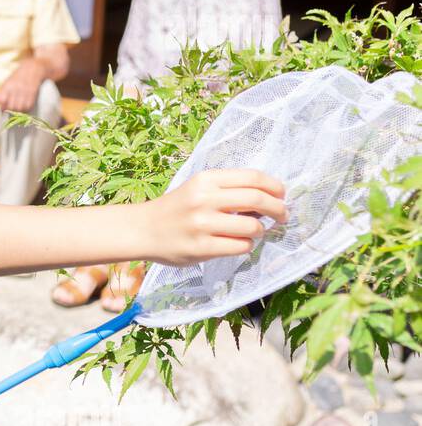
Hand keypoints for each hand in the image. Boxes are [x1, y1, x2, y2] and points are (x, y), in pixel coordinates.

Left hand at [0, 59, 45, 112]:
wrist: (33, 68)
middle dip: (9, 110)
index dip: (1, 107)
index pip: (1, 101)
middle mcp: (16, 89)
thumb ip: (0, 94)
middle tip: (9, 109)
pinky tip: (24, 106)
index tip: (2, 108)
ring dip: (17, 111)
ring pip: (19, 108)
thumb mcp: (6, 82)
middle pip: (11, 107)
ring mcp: (25, 92)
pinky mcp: (33, 94)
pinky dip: (25, 109)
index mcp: (8, 86)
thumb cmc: (18, 76)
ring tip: (17, 108)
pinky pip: (28, 107)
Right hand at [143, 169, 287, 266]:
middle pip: (258, 199)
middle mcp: (204, 199)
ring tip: (255, 232)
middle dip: (279, 209)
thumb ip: (227, 189)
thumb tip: (269, 198)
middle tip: (283, 216)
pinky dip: (246, 245)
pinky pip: (240, 247)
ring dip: (261, 230)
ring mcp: (202, 224)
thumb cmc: (176, 209)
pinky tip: (238, 243)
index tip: (282, 195)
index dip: (275, 187)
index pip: (253, 178)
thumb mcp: (197, 188)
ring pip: (253, 226)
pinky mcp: (201, 247)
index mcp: (205, 179)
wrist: (142, 230)